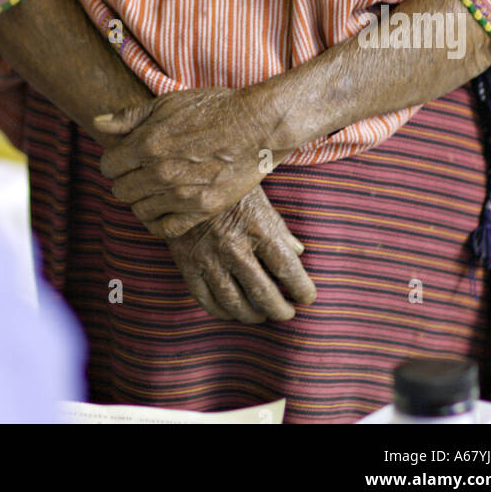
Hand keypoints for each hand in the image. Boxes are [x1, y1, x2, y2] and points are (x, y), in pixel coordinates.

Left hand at [96, 87, 282, 236]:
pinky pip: (165, 228)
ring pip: (139, 210)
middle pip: (121, 190)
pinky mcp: (202, 209)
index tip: (124, 159)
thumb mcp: (168, 103)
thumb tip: (98, 123)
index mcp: (148, 143)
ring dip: (142, 200)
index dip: (113, 161)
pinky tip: (164, 208)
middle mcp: (160, 172)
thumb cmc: (213, 108)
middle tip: (138, 174)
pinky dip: (159, 221)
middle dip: (125, 181)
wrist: (257, 125)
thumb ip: (130, 116)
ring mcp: (181, 194)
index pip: (108, 165)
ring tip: (153, 189)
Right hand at [167, 184, 316, 322]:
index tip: (307, 297)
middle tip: (287, 314)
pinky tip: (231, 311)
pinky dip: (221, 311)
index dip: (302, 289)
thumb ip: (279, 228)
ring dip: (252, 316)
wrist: (182, 176)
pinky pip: (205, 300)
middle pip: (264, 294)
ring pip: (234, 303)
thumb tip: (298, 252)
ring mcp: (209, 258)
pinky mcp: (187, 264)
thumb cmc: (228, 185)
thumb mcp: (259, 199)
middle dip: (280, 310)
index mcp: (258, 228)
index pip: (288, 269)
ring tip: (260, 315)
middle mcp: (235, 248)